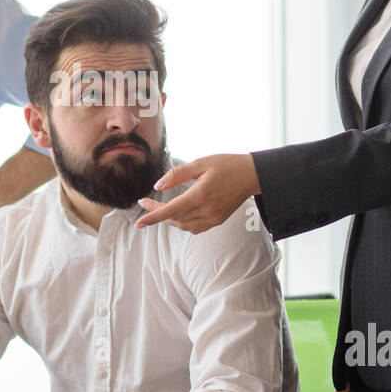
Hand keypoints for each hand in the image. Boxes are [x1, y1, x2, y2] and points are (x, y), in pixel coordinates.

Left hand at [133, 153, 261, 233]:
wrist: (252, 175)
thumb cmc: (226, 165)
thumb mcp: (200, 163)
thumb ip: (178, 174)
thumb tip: (158, 185)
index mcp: (200, 195)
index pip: (171, 210)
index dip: (153, 216)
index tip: (138, 222)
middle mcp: (206, 210)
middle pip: (174, 218)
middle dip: (157, 213)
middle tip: (146, 203)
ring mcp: (213, 218)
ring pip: (184, 225)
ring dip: (169, 219)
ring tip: (160, 208)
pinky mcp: (218, 220)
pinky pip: (195, 228)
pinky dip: (183, 223)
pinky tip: (179, 214)